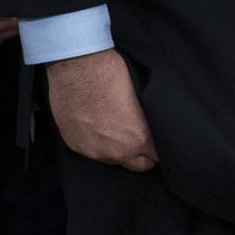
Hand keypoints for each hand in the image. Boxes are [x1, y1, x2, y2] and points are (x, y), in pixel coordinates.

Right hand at [49, 48, 156, 172]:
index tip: (158, 142)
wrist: (78, 68)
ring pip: (114, 160)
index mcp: (139, 140)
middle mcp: (115, 151)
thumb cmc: (114, 76)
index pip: (158, 158)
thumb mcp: (144, 100)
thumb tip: (155, 131)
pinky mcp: (74, 144)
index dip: (159, 149)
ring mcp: (92, 150)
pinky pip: (92, 151)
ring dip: (119, 150)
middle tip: (143, 141)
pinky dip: (97, 143)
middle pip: (138, 165)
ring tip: (118, 130)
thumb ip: (150, 124)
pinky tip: (98, 127)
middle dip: (143, 155)